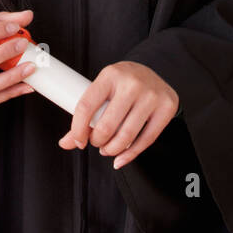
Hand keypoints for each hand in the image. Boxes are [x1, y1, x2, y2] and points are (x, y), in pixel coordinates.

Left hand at [58, 60, 178, 169]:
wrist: (154, 73)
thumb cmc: (123, 85)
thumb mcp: (103, 90)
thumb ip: (85, 115)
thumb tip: (65, 143)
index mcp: (110, 75)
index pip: (86, 106)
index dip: (78, 129)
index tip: (78, 141)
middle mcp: (132, 83)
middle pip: (107, 125)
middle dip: (97, 142)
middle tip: (97, 143)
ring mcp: (151, 95)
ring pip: (126, 135)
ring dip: (112, 149)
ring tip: (108, 149)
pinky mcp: (166, 108)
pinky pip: (146, 140)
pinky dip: (130, 155)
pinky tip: (121, 158)